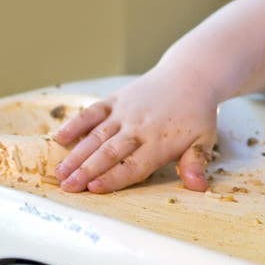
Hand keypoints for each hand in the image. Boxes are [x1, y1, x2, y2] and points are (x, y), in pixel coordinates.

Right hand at [53, 69, 218, 192]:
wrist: (190, 76)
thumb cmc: (196, 114)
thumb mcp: (205, 139)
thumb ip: (197, 162)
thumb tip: (198, 187)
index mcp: (161, 140)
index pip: (134, 164)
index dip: (113, 177)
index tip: (93, 189)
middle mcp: (139, 126)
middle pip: (110, 151)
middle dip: (87, 170)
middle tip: (67, 187)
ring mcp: (125, 111)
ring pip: (97, 135)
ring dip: (77, 154)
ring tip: (60, 173)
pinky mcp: (117, 99)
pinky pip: (93, 112)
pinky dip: (76, 124)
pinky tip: (60, 138)